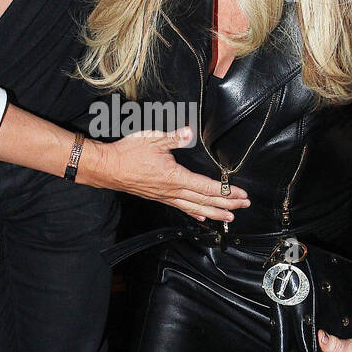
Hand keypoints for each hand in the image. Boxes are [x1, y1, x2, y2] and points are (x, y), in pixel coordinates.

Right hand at [98, 126, 250, 222]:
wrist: (108, 168)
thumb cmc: (128, 153)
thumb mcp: (153, 139)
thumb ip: (174, 137)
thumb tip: (189, 132)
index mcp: (174, 177)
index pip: (206, 187)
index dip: (226, 192)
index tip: (241, 195)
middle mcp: (172, 191)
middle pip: (205, 201)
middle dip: (227, 205)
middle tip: (243, 208)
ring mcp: (165, 196)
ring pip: (195, 208)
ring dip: (214, 213)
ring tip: (229, 218)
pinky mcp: (159, 197)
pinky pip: (181, 208)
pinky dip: (194, 213)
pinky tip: (202, 218)